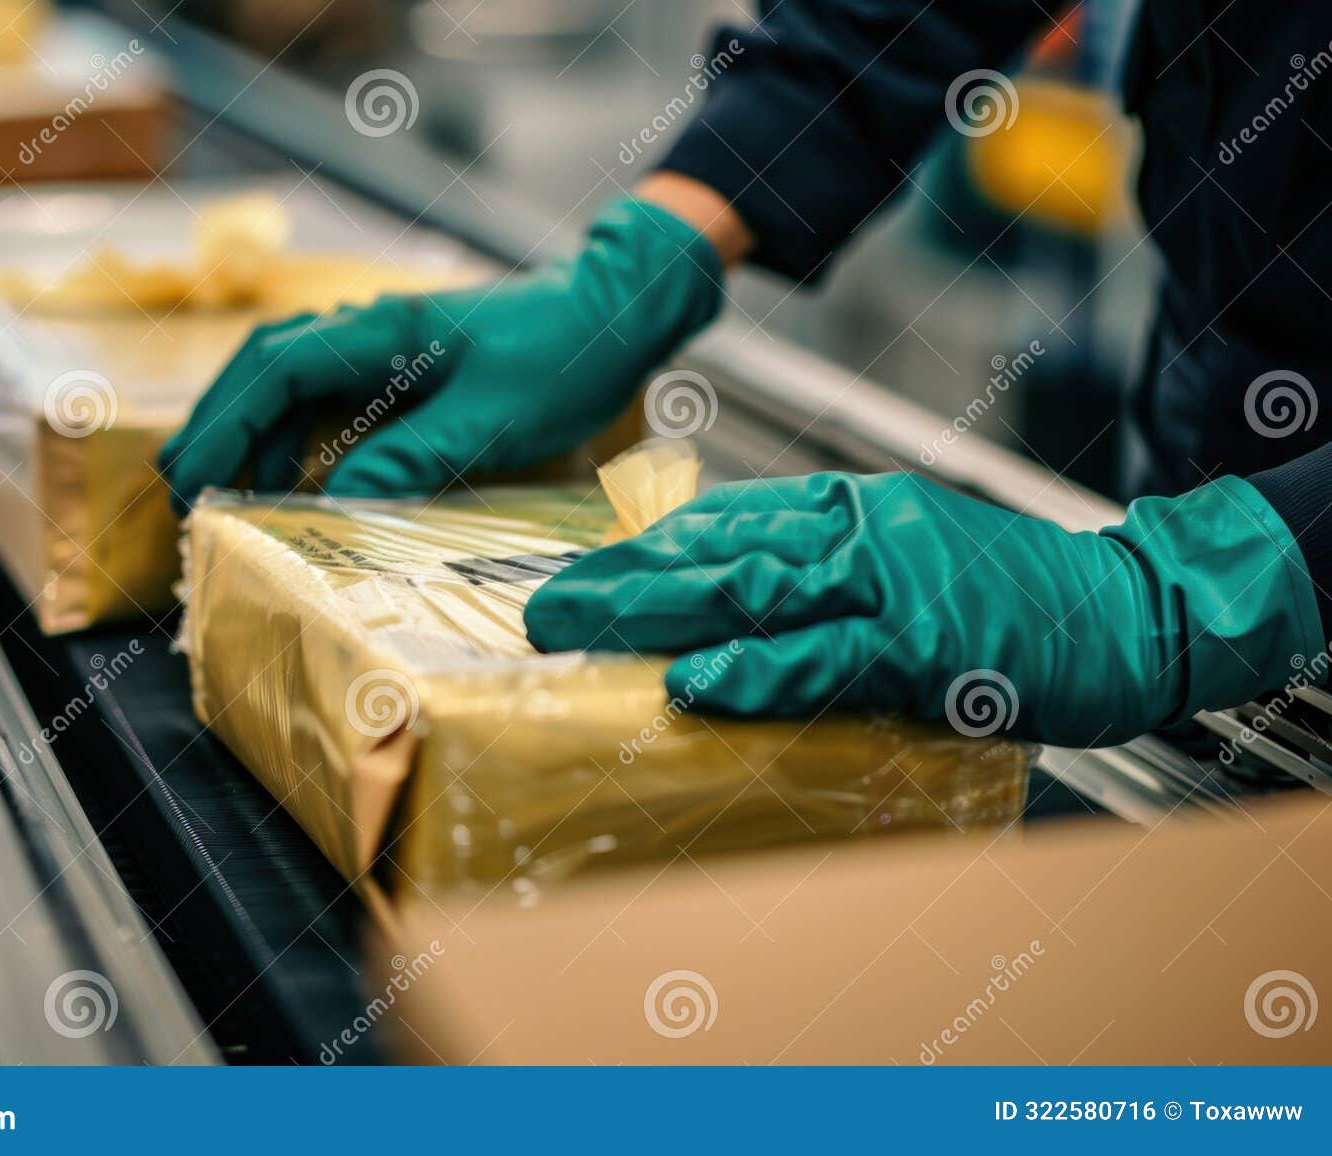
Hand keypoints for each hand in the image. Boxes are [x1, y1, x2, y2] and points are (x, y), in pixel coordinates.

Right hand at [159, 197, 722, 507]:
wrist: (613, 313)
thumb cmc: (563, 356)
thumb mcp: (493, 417)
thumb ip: (416, 455)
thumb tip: (339, 500)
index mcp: (382, 332)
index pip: (273, 369)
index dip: (224, 425)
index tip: (192, 478)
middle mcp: (370, 333)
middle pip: (264, 371)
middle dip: (216, 426)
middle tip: (178, 490)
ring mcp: (386, 349)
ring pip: (292, 386)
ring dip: (250, 434)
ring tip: (217, 491)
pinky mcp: (406, 371)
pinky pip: (330, 401)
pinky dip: (297, 438)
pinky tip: (291, 479)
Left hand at [523, 472, 1320, 746]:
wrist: (1127, 609)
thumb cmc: (1012, 598)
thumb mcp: (907, 562)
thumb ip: (824, 577)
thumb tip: (734, 610)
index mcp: (849, 510)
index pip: (725, 521)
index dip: (646, 548)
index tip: (584, 571)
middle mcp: (856, 530)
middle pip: (716, 547)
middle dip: (623, 576)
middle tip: (547, 601)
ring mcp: (887, 580)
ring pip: (750, 585)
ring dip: (655, 607)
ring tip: (579, 625)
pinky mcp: (921, 638)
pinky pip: (820, 653)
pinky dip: (753, 667)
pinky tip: (693, 678)